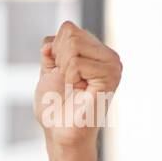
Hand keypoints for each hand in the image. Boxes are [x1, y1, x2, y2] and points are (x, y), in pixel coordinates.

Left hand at [33, 20, 121, 152]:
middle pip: (70, 34)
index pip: (67, 29)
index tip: (59, 74)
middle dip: (57, 59)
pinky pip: (76, 62)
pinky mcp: (110, 76)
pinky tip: (79, 91)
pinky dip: (69, 78)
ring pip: (73, 45)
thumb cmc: (54, 106)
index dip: (54, 51)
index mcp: (95, 51)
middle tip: (65, 82)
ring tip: (72, 87)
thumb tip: (53, 37)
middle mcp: (108, 55)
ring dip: (63, 70)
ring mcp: (112, 64)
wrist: (60, 131)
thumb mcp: (48, 70)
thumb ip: (52, 49)